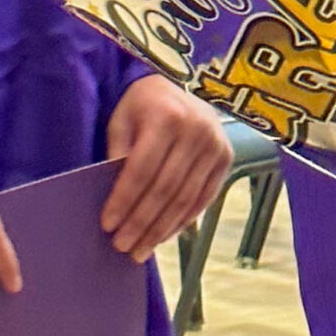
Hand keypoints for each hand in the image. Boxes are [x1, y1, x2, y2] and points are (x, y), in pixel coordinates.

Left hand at [101, 75, 231, 259]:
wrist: (178, 86)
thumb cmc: (141, 106)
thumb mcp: (121, 121)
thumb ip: (118, 155)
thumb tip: (115, 203)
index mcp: (167, 116)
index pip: (142, 169)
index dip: (124, 200)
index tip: (108, 225)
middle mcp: (197, 130)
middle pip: (165, 189)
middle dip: (141, 222)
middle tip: (122, 246)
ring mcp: (216, 144)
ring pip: (185, 199)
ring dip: (161, 229)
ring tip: (140, 250)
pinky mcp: (227, 157)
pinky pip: (203, 198)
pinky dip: (182, 220)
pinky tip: (163, 235)